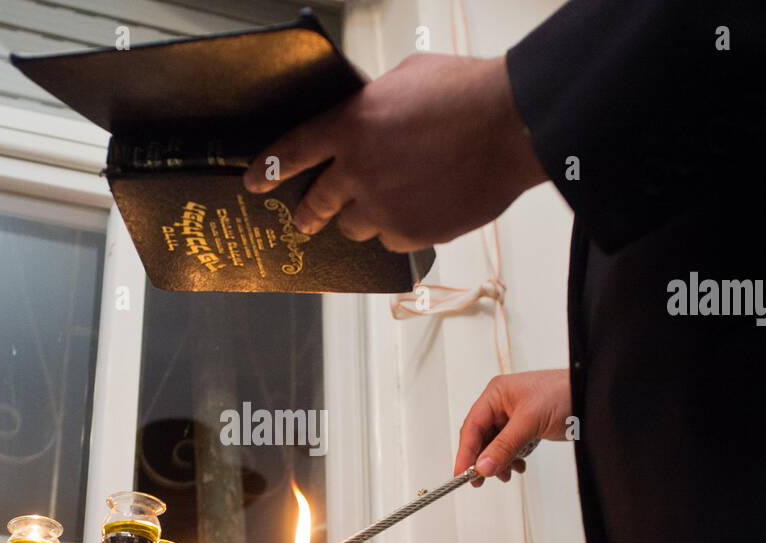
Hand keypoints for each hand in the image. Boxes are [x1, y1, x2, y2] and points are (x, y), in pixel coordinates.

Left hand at [242, 54, 546, 251]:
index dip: (268, 169)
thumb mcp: (405, 80)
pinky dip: (401, 230)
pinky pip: (392, 241)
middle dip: (308, 213)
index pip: (292, 152)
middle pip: (317, 201)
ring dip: (363, 218)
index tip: (254, 183)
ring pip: (354, 226)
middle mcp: (357, 170)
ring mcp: (382, 206)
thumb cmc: (466, 94)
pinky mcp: (410, 232)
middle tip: (306, 220)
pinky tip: (420, 210)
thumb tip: (368, 120)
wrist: (511, 127)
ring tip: (385, 205)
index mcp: (350, 125)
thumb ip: (373, 107)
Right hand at [455, 370, 571, 484]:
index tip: (461, 473)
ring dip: (498, 461)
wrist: (593, 394)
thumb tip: (483, 466)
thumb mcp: (530, 421)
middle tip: (480, 480)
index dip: (465, 452)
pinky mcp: (527, 426)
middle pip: (481, 436)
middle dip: (482, 459)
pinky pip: (511, 446)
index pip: (472, 426)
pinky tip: (518, 466)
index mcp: (496, 394)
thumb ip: (504, 445)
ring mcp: (514, 415)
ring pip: (495, 444)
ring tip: (505, 474)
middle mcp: (502, 403)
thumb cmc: (566, 392)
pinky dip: (512, 458)